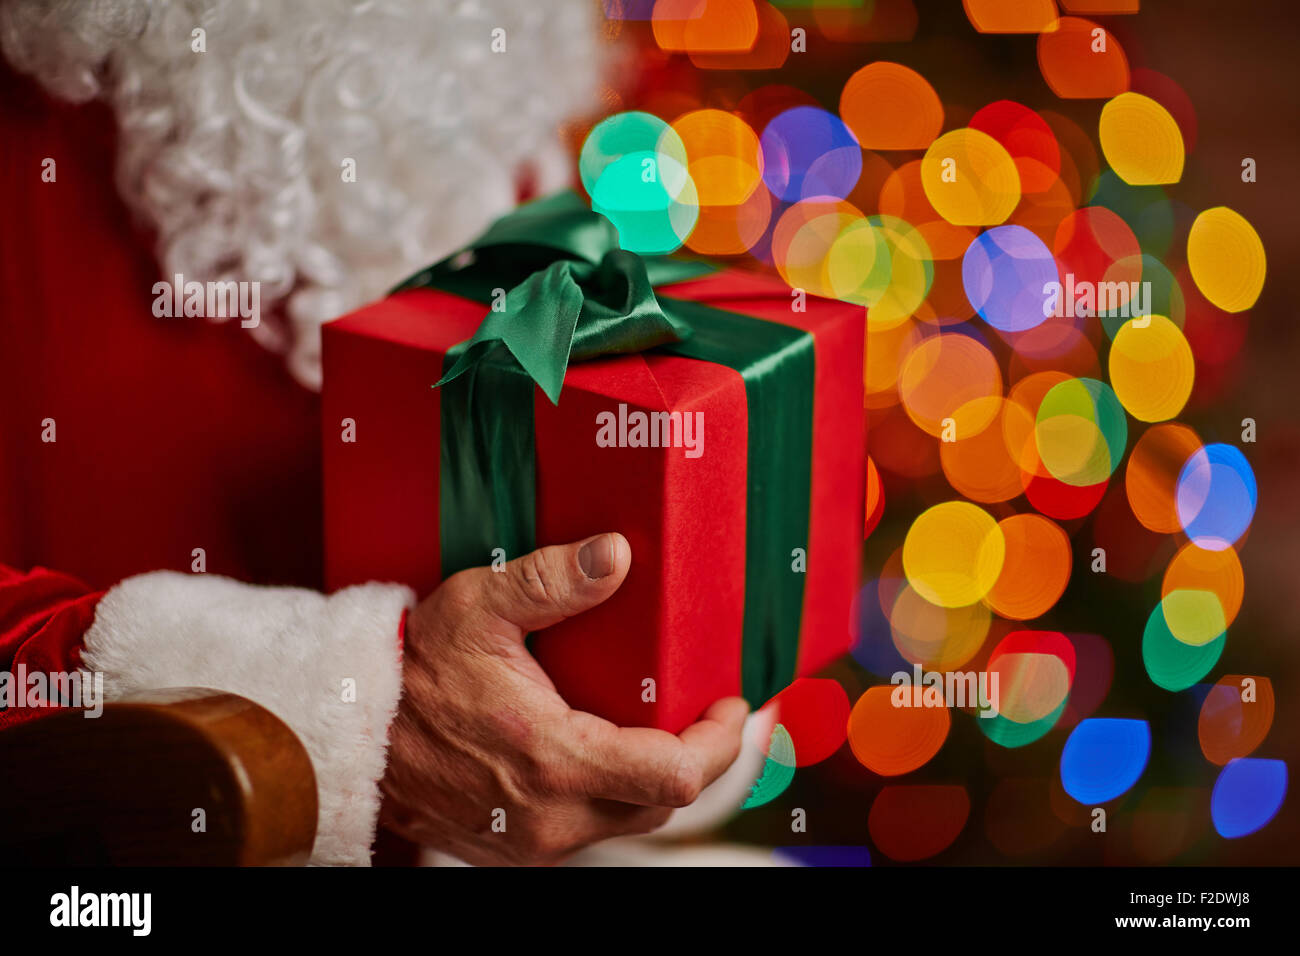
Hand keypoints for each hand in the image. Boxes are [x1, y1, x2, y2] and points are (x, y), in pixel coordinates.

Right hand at [378, 532, 748, 865]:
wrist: (348, 735)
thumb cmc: (411, 668)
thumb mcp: (478, 606)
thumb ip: (550, 580)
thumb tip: (617, 554)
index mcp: (551, 758)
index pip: (674, 776)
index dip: (718, 744)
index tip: (729, 703)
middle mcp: (549, 818)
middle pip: (661, 804)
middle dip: (695, 759)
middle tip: (705, 711)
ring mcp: (531, 843)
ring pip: (626, 821)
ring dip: (652, 778)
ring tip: (664, 726)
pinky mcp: (513, 852)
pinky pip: (587, 831)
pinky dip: (610, 796)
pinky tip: (608, 752)